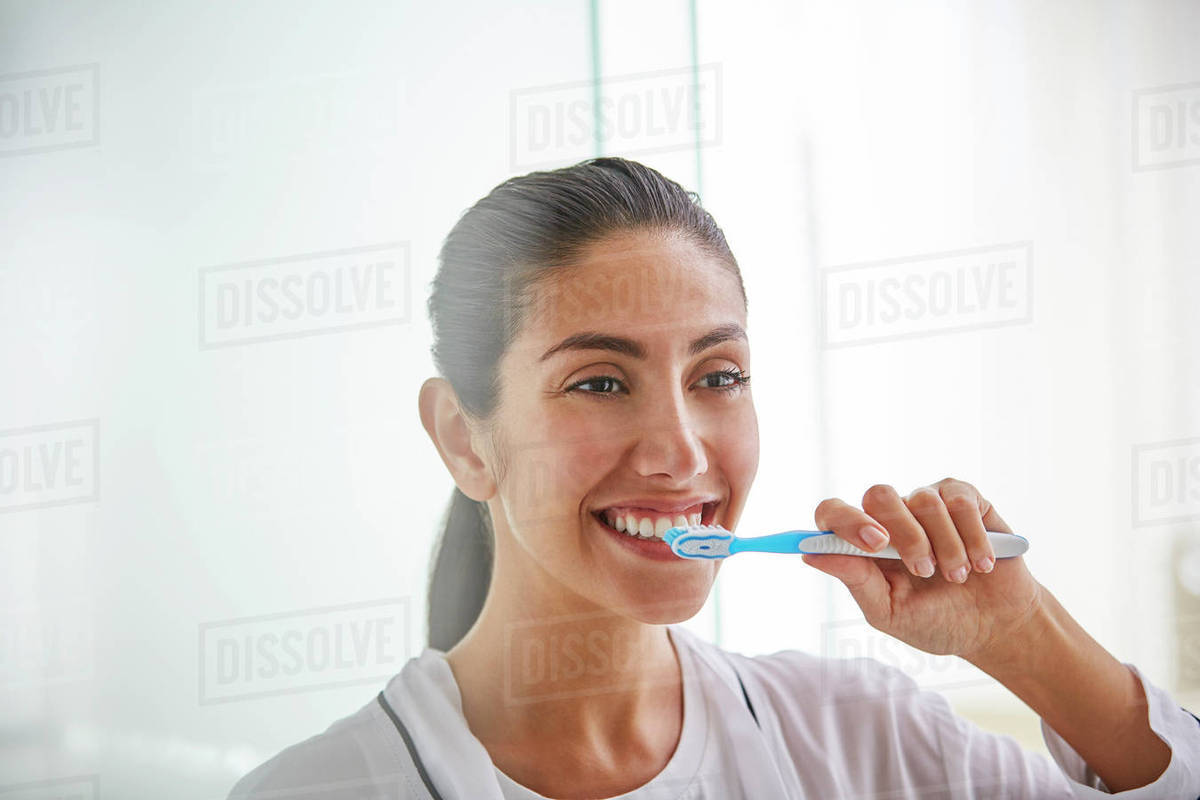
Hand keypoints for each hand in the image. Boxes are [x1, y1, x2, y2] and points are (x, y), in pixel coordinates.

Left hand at [801, 478, 1043, 661]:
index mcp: (862, 543)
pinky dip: (973, 537)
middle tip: (924, 571)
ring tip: (958, 577)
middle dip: (906, 536)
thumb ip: (855, 580)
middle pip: (879, 495)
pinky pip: (960, 500)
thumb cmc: (936, 620)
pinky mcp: (964, 498)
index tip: (874, 544)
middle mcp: (891, 517)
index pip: (833, 512)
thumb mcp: (890, 612)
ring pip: (924, 501)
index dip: (846, 520)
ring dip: (946, 546)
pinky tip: (982, 564)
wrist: (995, 626)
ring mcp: (926, 502)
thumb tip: (811, 555)